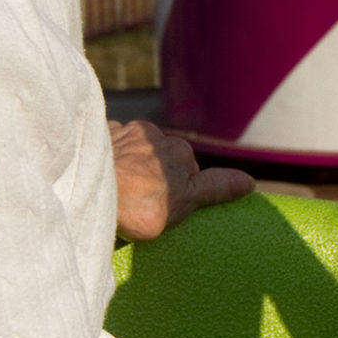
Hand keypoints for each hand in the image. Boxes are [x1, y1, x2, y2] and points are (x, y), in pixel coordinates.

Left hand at [110, 119, 251, 241]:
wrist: (87, 191)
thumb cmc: (137, 203)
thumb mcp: (185, 201)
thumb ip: (215, 188)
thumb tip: (249, 182)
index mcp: (178, 149)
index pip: (185, 168)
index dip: (176, 189)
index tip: (163, 206)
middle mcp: (153, 135)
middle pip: (158, 155)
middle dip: (152, 172)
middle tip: (139, 200)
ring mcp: (124, 131)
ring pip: (132, 147)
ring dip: (128, 163)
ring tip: (117, 190)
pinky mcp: (97, 135)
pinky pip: (107, 143)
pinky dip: (106, 157)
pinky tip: (100, 175)